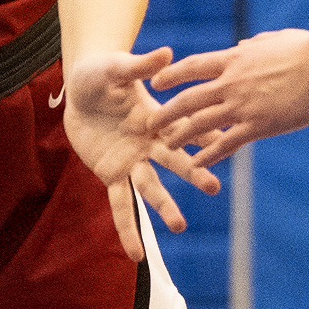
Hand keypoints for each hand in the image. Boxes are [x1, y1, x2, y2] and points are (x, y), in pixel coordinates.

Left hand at [62, 47, 221, 260]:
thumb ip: (140, 66)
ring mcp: (132, 162)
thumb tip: (165, 53)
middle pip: (175, 161)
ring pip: (151, 188)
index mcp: (157, 119)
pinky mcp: (111, 174)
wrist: (81, 88)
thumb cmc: (102, 72)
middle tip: (215, 187)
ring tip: (180, 226)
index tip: (227, 145)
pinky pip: (120, 205)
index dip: (204, 137)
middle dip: (193, 174)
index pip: (186, 129)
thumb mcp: (117, 68)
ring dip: (164, 207)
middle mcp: (150, 144)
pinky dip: (126, 229)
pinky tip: (135, 255)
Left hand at [150, 27, 308, 161]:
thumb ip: (256, 45)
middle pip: (187, 99)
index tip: (156, 83)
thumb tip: (246, 46)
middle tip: (150, 123)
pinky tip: (198, 164)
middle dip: (165, 112)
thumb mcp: (275, 40)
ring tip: (168, 146)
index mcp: (235, 59)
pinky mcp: (260, 125)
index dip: (171, 75)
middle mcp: (231, 82)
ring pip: (200, 123)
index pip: (193, 66)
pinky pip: (227, 143)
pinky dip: (209, 155)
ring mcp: (243, 105)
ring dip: (181, 136)